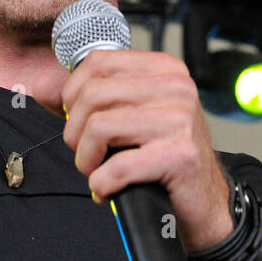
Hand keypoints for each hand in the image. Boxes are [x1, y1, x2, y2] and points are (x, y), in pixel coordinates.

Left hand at [61, 50, 234, 251]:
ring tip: (96, 171)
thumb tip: (55, 91)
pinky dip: (102, 183)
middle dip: (75, 130)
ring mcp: (181, 119)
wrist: (206, 199)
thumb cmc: (166, 154)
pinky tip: (107, 189)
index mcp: (164, 69)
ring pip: (98, 127)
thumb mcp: (141, 111)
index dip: (73, 93)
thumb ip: (107, 95)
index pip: (98, 62)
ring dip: (86, 159)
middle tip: (85, 153)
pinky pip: (118, 166)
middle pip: (93, 95)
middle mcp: (176, 87)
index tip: (77, 119)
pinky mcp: (181, 155)